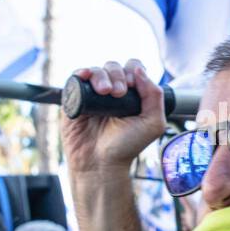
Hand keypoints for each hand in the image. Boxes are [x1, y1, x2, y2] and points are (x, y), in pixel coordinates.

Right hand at [62, 60, 166, 176]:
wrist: (101, 163)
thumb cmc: (126, 147)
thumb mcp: (152, 123)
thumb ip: (155, 95)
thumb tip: (139, 70)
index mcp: (131, 95)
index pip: (132, 69)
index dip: (132, 72)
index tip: (131, 88)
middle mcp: (111, 92)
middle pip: (113, 66)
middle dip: (117, 75)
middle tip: (118, 93)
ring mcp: (92, 95)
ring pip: (96, 70)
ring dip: (101, 75)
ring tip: (104, 92)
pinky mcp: (74, 100)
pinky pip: (76, 78)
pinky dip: (80, 72)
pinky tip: (84, 76)